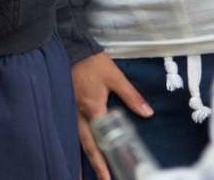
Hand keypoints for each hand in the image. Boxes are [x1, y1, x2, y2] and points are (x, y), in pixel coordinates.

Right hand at [73, 52, 152, 179]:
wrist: (70, 46)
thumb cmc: (92, 62)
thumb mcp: (115, 77)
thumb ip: (131, 96)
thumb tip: (148, 113)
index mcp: (92, 109)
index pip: (99, 141)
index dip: (104, 160)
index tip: (109, 176)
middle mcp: (78, 114)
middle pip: (86, 146)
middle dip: (95, 165)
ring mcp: (70, 110)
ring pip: (76, 139)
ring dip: (82, 157)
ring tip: (81, 174)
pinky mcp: (66, 105)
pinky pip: (70, 128)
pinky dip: (73, 142)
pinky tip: (75, 149)